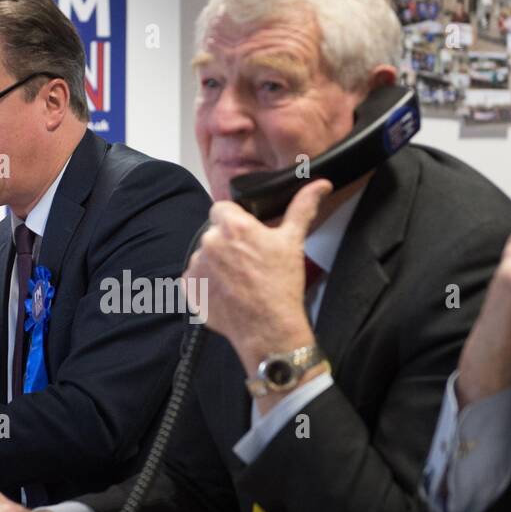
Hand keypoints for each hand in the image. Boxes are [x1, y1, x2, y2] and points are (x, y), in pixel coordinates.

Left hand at [184, 178, 329, 372]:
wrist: (268, 328)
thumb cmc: (281, 285)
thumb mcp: (294, 241)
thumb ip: (302, 207)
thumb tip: (320, 184)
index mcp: (232, 225)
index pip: (222, 209)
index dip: (235, 220)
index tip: (247, 236)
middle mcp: (209, 242)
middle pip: (214, 233)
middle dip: (228, 243)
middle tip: (248, 262)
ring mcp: (197, 266)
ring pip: (204, 255)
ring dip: (216, 263)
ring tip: (238, 281)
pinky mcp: (190, 288)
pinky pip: (195, 278)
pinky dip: (206, 283)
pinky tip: (227, 292)